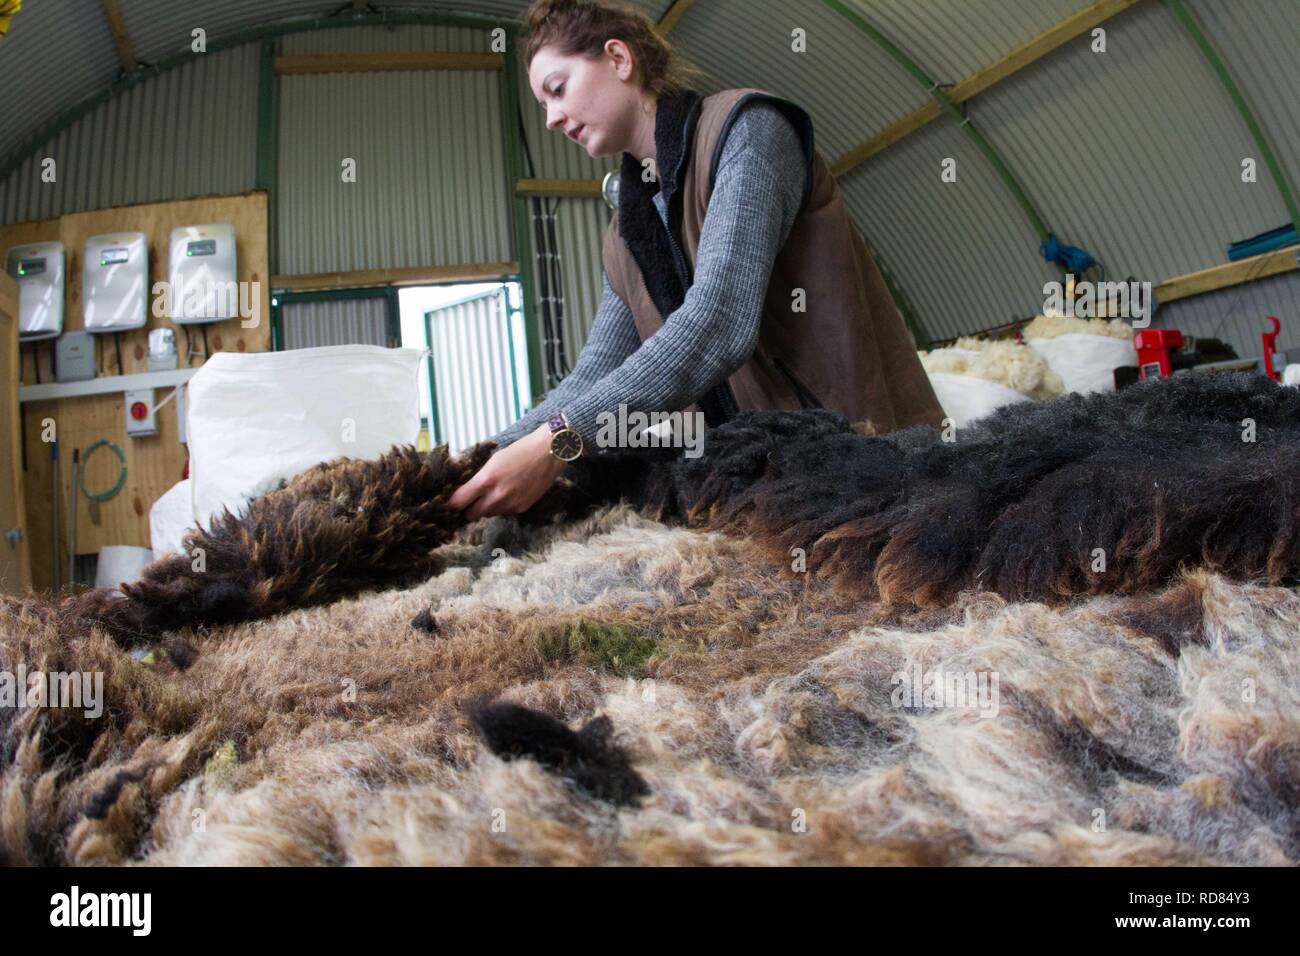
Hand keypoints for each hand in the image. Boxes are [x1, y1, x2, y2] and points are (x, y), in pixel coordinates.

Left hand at [448, 423, 568, 519]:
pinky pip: (504, 512)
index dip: (452, 504)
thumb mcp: (493, 460)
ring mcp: (510, 505)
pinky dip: (502, 506)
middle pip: (471, 514)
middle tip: (469, 501)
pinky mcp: (522, 508)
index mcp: (486, 480)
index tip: (450, 503)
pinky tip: (510, 492)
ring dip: (486, 507)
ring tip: (494, 492)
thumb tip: (465, 491)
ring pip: (488, 514)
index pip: (458, 502)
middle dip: (468, 509)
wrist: (549, 453)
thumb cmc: (520, 451)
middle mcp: (497, 496)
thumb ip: (478, 478)